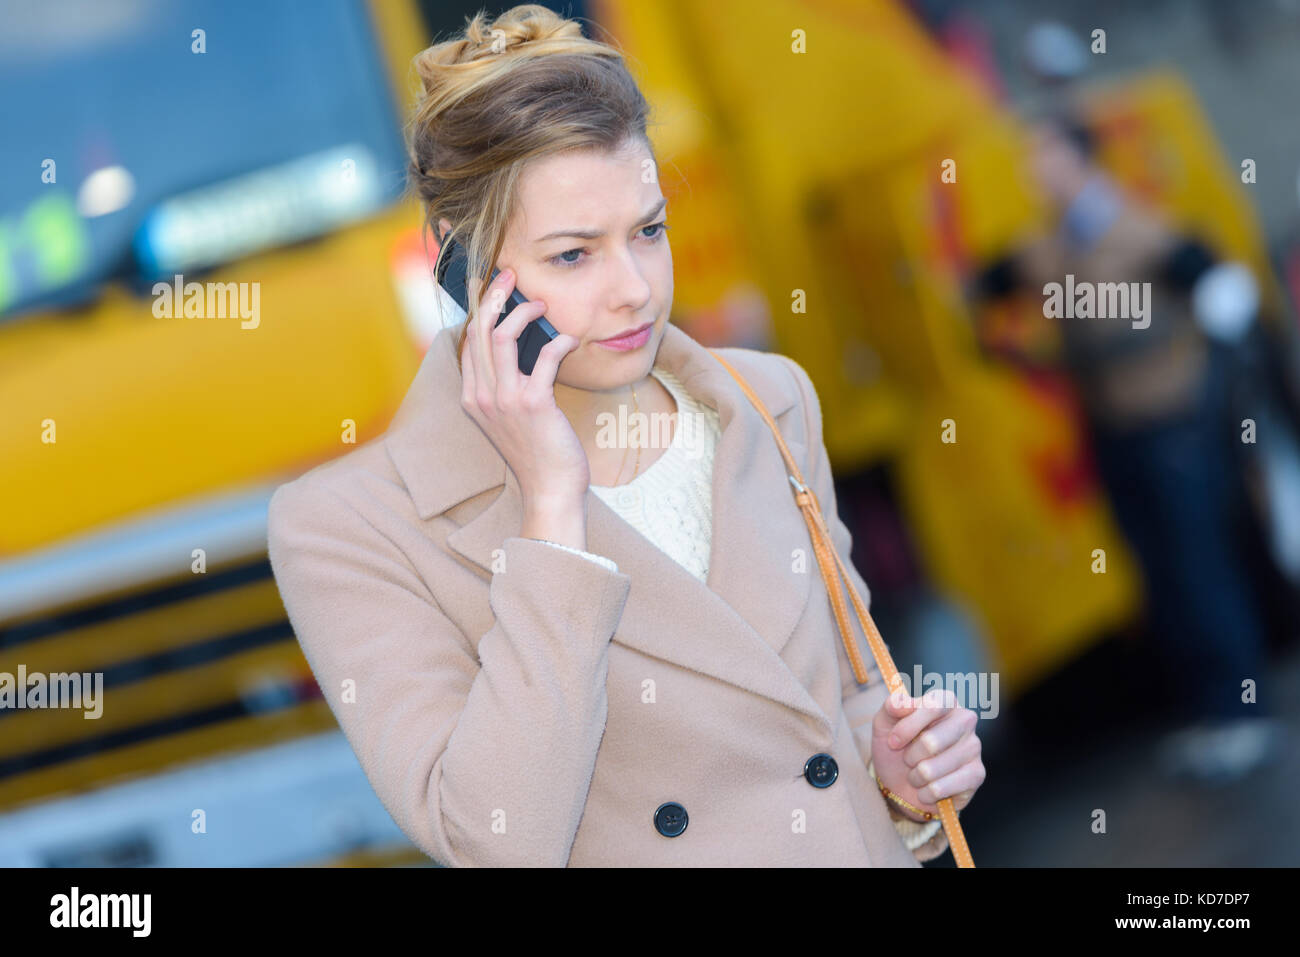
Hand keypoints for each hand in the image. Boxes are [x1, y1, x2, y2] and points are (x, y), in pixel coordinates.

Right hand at [460, 268, 586, 509]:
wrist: (549, 490)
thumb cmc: (537, 452)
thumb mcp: (510, 417)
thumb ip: (506, 385)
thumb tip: (524, 346)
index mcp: (472, 397)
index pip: (468, 340)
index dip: (480, 308)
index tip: (495, 288)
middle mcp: (482, 395)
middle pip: (479, 328)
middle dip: (494, 294)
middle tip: (511, 275)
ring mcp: (505, 399)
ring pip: (503, 335)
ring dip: (524, 310)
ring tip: (542, 304)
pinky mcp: (533, 403)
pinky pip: (544, 357)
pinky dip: (559, 342)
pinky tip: (571, 341)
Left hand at [871, 687, 983, 822]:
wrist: (901, 783)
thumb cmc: (897, 747)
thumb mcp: (885, 723)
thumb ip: (891, 706)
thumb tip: (900, 703)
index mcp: (946, 701)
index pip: (932, 706)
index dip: (907, 727)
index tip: (892, 741)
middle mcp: (965, 720)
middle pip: (931, 742)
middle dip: (909, 756)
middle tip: (907, 759)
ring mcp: (974, 747)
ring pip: (932, 769)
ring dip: (915, 776)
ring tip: (917, 773)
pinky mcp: (977, 774)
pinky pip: (940, 788)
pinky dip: (925, 793)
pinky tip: (928, 788)